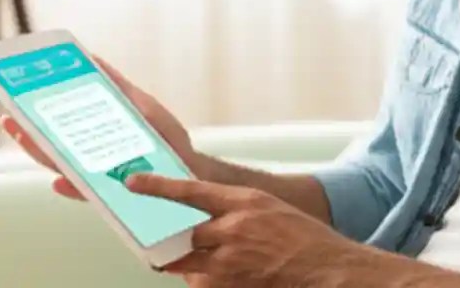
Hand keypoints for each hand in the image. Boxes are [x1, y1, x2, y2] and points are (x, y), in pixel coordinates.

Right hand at [0, 55, 203, 199]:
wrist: (190, 166)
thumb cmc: (165, 137)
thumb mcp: (141, 105)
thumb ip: (118, 87)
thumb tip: (93, 59)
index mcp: (95, 136)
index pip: (59, 127)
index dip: (35, 117)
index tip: (16, 100)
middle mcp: (91, 158)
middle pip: (52, 148)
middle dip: (28, 134)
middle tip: (10, 119)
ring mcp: (99, 176)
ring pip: (62, 168)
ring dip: (42, 155)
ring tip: (27, 139)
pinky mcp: (112, 194)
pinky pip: (87, 194)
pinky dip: (72, 188)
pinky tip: (61, 181)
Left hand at [127, 174, 374, 286]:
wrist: (326, 269)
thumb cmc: (303, 238)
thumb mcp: (269, 209)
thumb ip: (234, 211)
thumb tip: (201, 217)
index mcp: (243, 202)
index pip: (190, 191)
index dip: (158, 186)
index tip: (133, 182)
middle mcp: (232, 229)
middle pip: (177, 234)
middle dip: (164, 240)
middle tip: (156, 242)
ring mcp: (228, 261)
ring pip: (182, 264)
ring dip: (181, 264)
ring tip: (193, 262)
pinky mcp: (228, 287)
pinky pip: (199, 284)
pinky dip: (202, 281)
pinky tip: (221, 277)